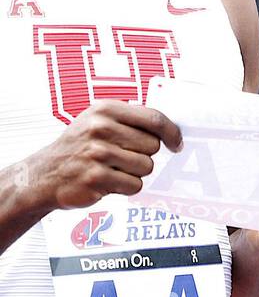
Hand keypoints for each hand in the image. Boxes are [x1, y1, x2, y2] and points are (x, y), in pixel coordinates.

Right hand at [31, 101, 182, 211]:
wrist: (45, 174)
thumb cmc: (78, 147)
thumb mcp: (97, 121)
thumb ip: (129, 120)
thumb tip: (169, 129)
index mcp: (105, 109)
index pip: (154, 118)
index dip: (171, 132)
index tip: (177, 143)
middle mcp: (100, 128)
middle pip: (153, 146)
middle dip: (144, 155)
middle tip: (122, 157)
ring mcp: (97, 153)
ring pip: (146, 167)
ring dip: (134, 172)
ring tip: (112, 169)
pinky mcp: (96, 178)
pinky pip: (134, 185)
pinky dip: (126, 186)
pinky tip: (107, 181)